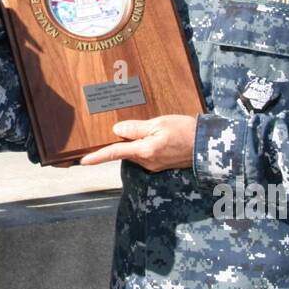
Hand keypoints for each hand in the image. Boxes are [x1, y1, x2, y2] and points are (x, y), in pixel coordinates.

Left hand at [79, 115, 196, 171]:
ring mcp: (153, 165)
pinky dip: (143, 145)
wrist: (206, 145)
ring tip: (151, 128)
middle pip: (124, 152)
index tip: (82, 161)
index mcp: (145, 151)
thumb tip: (116, 130)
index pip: (115, 153)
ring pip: (134, 152)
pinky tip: (155, 135)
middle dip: (121, 142)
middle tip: (128, 128)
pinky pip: (144, 154)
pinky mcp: (159, 164)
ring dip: (135, 142)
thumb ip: (136, 128)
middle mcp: (147, 162)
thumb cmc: (185, 130)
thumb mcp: (159, 124)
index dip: (97, 157)